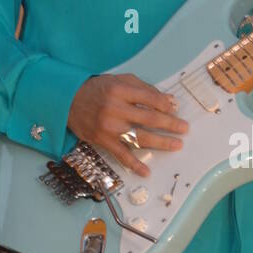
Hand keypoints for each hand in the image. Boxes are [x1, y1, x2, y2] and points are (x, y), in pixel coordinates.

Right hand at [67, 74, 188, 176]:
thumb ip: (145, 89)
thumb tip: (169, 101)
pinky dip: (134, 164)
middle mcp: (115, 108)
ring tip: (176, 145)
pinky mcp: (103, 141)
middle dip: (170, 124)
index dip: (165, 105)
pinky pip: (121, 154)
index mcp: (120, 90)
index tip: (175, 110)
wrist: (68, 100)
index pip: (150, 98)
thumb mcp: (120, 81)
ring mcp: (109, 127)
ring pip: (139, 137)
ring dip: (160, 143)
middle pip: (149, 119)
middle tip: (184, 129)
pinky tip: (146, 171)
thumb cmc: (98, 90)